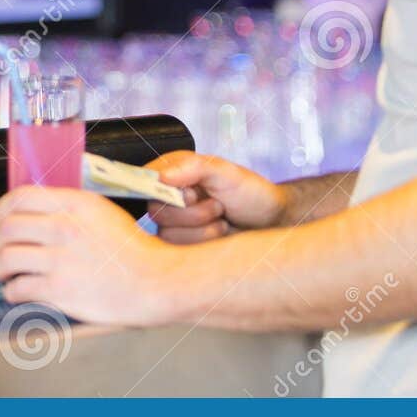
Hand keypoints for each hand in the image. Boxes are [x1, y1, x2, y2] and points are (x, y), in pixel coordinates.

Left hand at [0, 186, 173, 325]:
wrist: (156, 282)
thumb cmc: (133, 250)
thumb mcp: (101, 212)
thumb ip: (68, 208)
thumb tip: (34, 210)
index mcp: (73, 204)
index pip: (17, 197)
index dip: (1, 210)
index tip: (0, 220)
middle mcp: (63, 228)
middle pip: (5, 229)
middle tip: (1, 249)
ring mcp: (60, 260)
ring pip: (5, 259)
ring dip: (0, 267)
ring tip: (6, 272)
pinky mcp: (60, 290)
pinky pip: (17, 289)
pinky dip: (12, 292)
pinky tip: (19, 291)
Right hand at [143, 151, 286, 243]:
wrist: (270, 223)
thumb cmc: (250, 193)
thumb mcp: (225, 172)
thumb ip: (192, 167)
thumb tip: (161, 176)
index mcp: (173, 171)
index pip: (146, 179)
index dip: (166, 190)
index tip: (191, 193)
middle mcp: (169, 196)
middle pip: (155, 210)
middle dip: (192, 212)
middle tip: (217, 204)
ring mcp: (174, 222)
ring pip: (167, 232)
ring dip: (201, 228)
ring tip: (220, 218)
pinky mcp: (181, 245)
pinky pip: (177, 249)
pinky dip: (203, 242)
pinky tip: (217, 233)